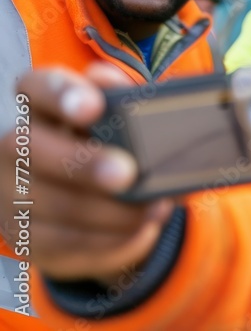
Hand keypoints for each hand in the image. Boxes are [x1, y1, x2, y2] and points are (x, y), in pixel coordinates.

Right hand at [0, 65, 172, 281]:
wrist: (101, 195)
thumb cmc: (115, 142)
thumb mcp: (126, 119)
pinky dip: (109, 241)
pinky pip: (64, 244)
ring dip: (108, 212)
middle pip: (31, 150)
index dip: (62, 94)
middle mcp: (16, 148)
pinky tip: (142, 231)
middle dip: (82, 164)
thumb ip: (129, 102)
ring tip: (153, 208)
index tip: (94, 108)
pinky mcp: (27, 237)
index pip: (37, 88)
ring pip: (51, 205)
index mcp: (42, 105)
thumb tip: (132, 97)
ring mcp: (13, 195)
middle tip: (128, 174)